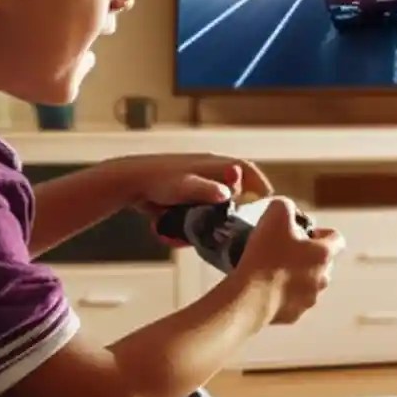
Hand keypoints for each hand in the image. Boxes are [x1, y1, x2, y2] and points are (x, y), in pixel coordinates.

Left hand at [107, 153, 272, 246]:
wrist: (128, 182)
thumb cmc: (157, 180)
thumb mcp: (184, 186)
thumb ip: (206, 190)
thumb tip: (229, 193)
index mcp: (213, 164)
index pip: (246, 170)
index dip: (260, 184)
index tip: (268, 202)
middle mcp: (209, 170)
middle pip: (236, 187)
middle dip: (239, 206)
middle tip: (243, 225)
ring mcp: (198, 181)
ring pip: (218, 200)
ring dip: (217, 216)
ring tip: (214, 232)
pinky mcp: (187, 193)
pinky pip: (201, 207)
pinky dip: (200, 219)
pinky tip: (189, 232)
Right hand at [231, 197, 344, 324]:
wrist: (249, 297)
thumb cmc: (265, 254)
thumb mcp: (276, 214)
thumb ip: (287, 206)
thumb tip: (288, 210)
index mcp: (324, 254)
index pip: (337, 239)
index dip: (320, 232)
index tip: (301, 232)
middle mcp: (323, 278)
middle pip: (323, 262)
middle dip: (307, 255)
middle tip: (283, 249)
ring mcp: (309, 299)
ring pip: (308, 283)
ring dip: (296, 276)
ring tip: (271, 269)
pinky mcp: (294, 316)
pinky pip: (292, 301)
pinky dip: (282, 295)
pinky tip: (264, 288)